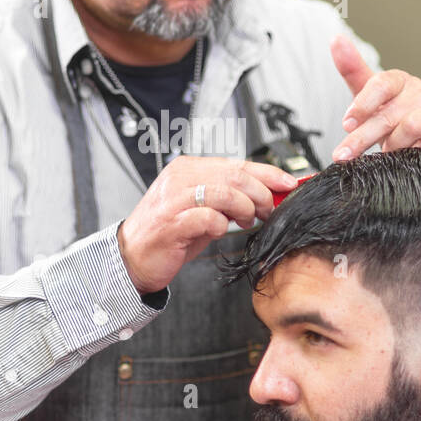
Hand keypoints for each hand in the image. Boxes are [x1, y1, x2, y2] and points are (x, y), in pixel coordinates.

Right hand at [117, 156, 298, 295]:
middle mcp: (180, 178)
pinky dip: (221, 225)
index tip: (288, 183)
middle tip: (269, 209)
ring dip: (244, 209)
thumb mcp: (203, 208)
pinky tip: (218, 230)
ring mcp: (174, 199)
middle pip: (235, 175)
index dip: (267, 173)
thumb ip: (230, 198)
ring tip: (246, 221)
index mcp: (188, 168)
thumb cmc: (170, 232)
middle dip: (261, 193)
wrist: (132, 256)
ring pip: (225, 192)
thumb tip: (268, 194)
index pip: (237, 163)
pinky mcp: (171, 223)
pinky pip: (208, 217)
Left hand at [329, 36, 420, 161]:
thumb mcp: (370, 93)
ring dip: (394, 145)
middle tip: (344, 155)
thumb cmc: (394, 113)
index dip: (363, 104)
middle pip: (389, 114)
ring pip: (412, 126)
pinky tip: (412, 157)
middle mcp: (420, 93)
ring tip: (388, 154)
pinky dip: (420, 152)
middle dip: (362, 138)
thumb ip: (352, 70)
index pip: (381, 85)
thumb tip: (336, 39)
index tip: (346, 123)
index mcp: (399, 81)